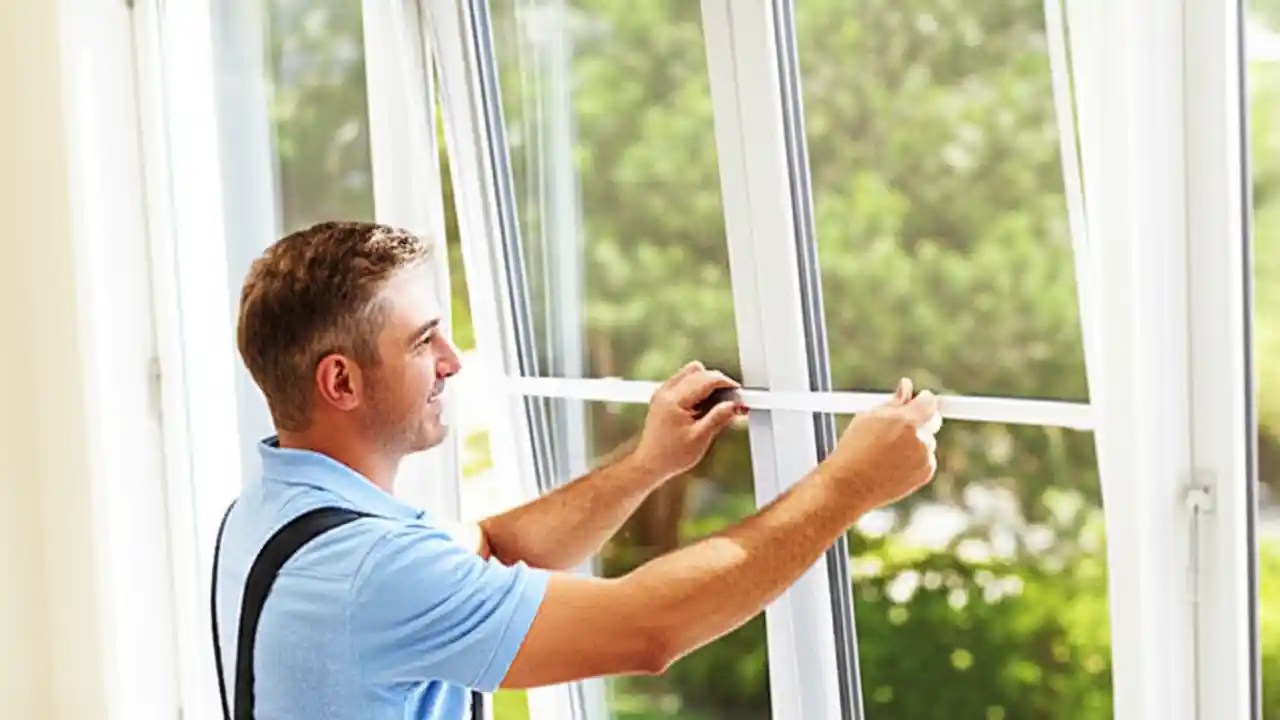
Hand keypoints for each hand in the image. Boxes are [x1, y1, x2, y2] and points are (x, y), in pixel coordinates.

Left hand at [631, 361, 744, 480]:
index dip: (726, 383)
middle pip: (698, 371)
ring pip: (690, 372)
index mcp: (674, 400)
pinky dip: (696, 387)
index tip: (738, 393)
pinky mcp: (662, 397)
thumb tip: (735, 405)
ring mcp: (662, 392)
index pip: (706, 379)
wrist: (650, 463)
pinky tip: (703, 406)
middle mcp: (666, 391)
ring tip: (715, 404)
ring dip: (706, 382)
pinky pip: (683, 380)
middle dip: (717, 381)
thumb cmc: (672, 455)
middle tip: (730, 399)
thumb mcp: (700, 438)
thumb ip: (719, 418)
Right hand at [823, 378, 941, 510]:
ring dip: (915, 441)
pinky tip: (893, 465)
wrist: (849, 485)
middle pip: (935, 419)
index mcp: (906, 421)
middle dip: (923, 418)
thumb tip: (906, 387)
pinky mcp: (926, 473)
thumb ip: (893, 403)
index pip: (929, 401)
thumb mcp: (868, 418)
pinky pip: (926, 458)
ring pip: (928, 440)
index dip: (923, 400)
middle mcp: (920, 438)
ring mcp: (925, 457)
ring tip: (888, 452)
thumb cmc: (853, 450)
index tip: (917, 401)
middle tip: (905, 424)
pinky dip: (915, 459)